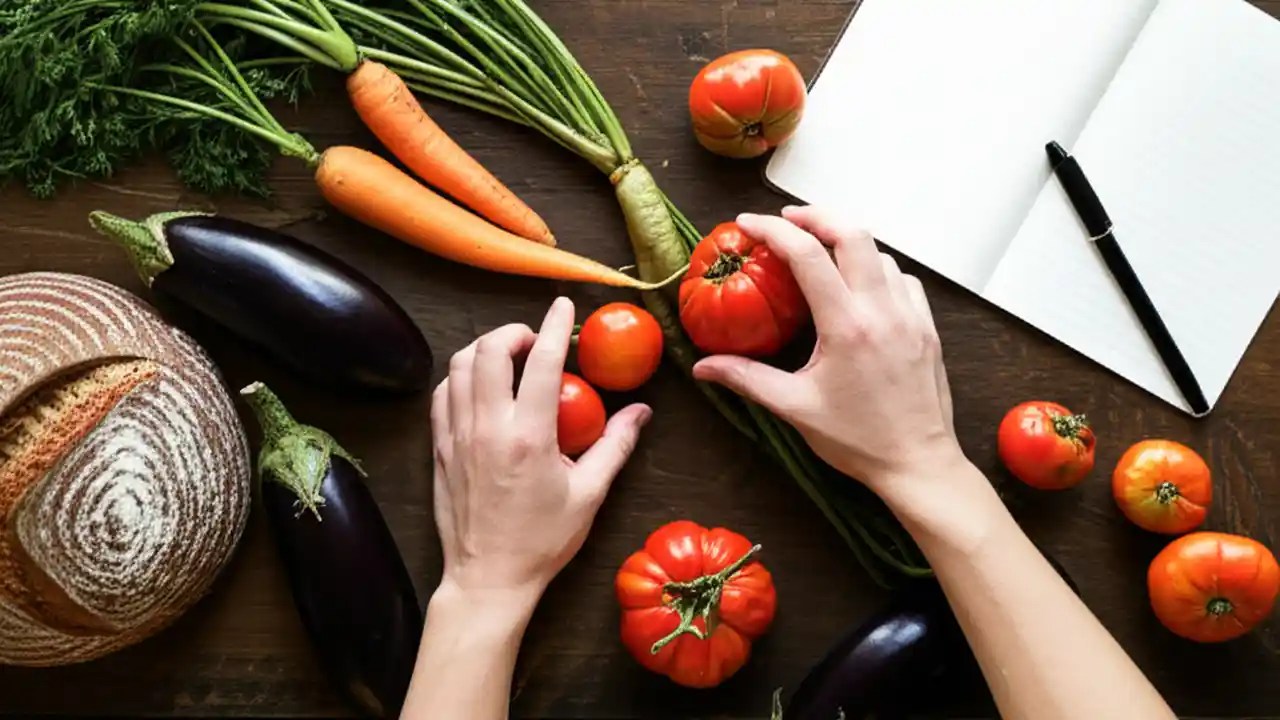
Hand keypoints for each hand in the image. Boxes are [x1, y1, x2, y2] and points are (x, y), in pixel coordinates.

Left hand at [430, 297, 651, 605]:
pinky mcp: (439, 449)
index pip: (541, 361)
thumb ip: (616, 446)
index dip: (553, 325)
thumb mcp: (589, 494)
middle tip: (533, 341)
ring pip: (458, 366)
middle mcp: (487, 428)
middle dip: (513, 332)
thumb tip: (642, 411)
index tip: (562, 306)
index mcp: (529, 436)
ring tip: (508, 359)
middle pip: (489, 351)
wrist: (488, 579)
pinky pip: (442, 395)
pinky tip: (480, 388)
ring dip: (484, 350)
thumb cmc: (542, 541)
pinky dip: (460, 378)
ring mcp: (457, 437)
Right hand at [693, 206, 960, 497]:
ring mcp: (911, 316)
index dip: (773, 230)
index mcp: (847, 326)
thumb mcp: (795, 408)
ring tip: (819, 248)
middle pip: (853, 234)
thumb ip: (747, 379)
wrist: (918, 465)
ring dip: (848, 242)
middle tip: (787, 219)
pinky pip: (903, 280)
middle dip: (817, 216)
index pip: (807, 255)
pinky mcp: (927, 328)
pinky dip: (878, 268)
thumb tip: (703, 367)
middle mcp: (883, 311)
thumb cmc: (858, 441)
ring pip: (881, 254)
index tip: (748, 224)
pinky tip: (860, 284)